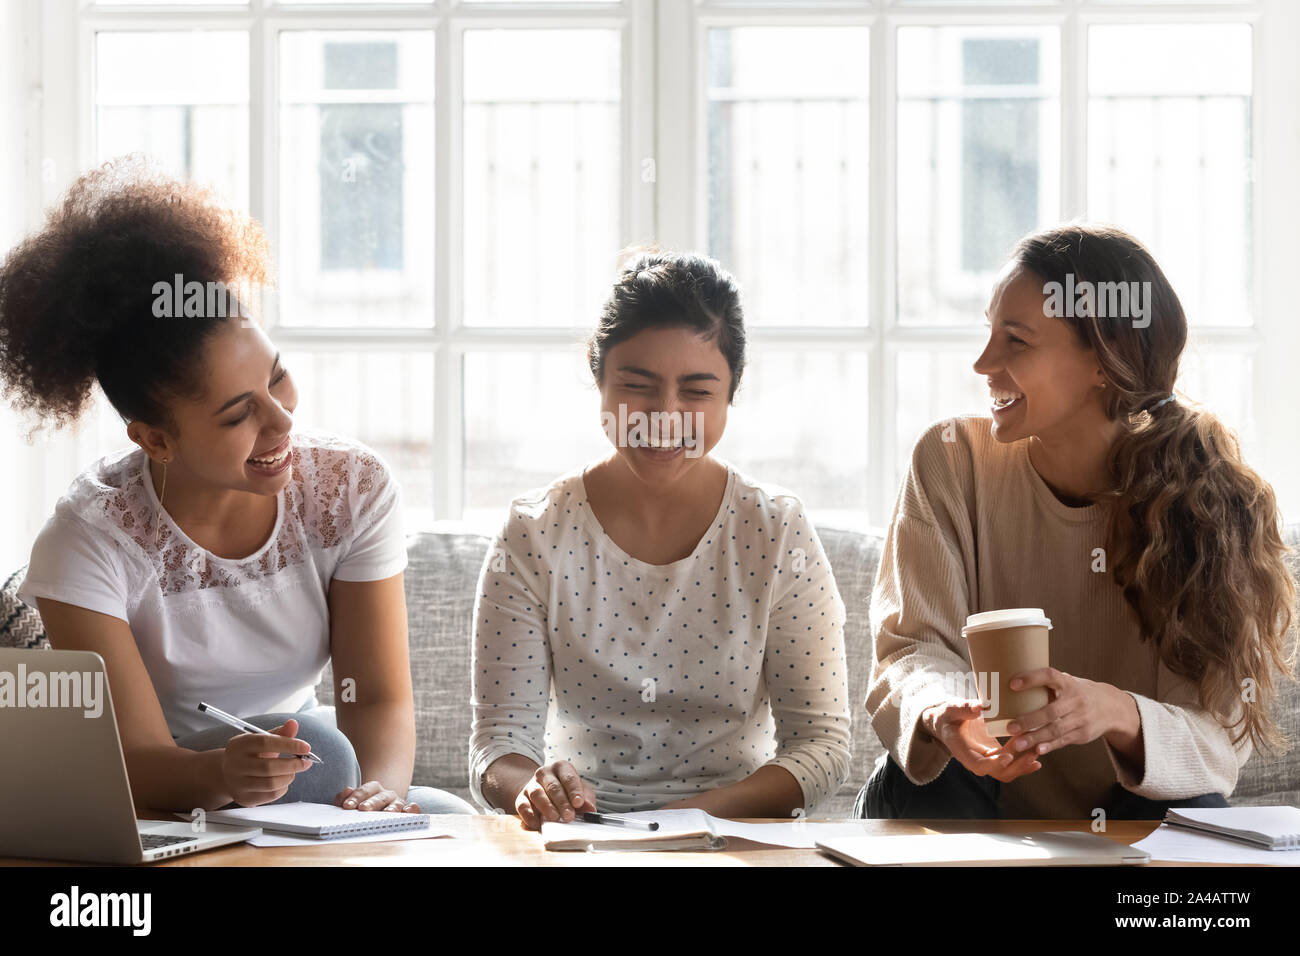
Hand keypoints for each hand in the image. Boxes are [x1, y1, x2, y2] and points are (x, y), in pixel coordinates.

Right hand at [221, 718, 314, 806]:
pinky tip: (283, 781)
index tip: (306, 748)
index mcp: (239, 745)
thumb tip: (293, 723)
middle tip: (306, 762)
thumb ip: (279, 733)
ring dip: (288, 777)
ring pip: (271, 783)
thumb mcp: (262, 740)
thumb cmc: (251, 754)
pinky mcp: (244, 798)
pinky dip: (283, 788)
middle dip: (293, 764)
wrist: (230, 773)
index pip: (265, 742)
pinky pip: (270, 796)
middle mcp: (234, 764)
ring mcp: (237, 783)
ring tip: (293, 771)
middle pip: (268, 767)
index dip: (288, 745)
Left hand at [336, 781, 421, 812]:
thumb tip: (347, 790)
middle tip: (363, 808)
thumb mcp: (353, 803)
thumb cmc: (365, 808)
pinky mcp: (408, 810)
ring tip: (386, 813)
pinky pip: (413, 808)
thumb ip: (345, 798)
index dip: (355, 797)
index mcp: (373, 789)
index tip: (347, 806)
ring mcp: (398, 802)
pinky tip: (407, 811)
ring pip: (395, 803)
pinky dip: (412, 809)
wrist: (382, 809)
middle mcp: (386, 794)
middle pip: (379, 797)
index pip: (364, 791)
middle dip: (371, 803)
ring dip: (390, 808)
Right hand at [513, 759, 597, 830]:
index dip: (574, 790)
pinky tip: (537, 823)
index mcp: (561, 768)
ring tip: (555, 818)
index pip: (568, 777)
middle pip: (553, 786)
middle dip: (562, 802)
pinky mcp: (521, 798)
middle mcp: (544, 773)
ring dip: (546, 807)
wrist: (542, 790)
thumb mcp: (580, 790)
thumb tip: (589, 809)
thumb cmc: (565, 790)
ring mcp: (531, 785)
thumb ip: (586, 798)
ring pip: (537, 794)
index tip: (578, 803)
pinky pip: (522, 805)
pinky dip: (529, 815)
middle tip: (569, 816)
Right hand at [921, 700, 1041, 782]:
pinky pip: (1011, 764)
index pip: (978, 765)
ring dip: (1024, 763)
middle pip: (998, 772)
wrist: (948, 722)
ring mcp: (987, 760)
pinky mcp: (995, 756)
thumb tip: (981, 707)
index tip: (1008, 756)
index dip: (994, 764)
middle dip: (1018, 765)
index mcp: (962, 752)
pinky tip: (1037, 755)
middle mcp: (976, 760)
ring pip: (1008, 770)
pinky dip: (1024, 762)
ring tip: (1038, 749)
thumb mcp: (952, 709)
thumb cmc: (948, 715)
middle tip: (1033, 751)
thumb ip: (964, 708)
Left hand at [1001, 667, 1115, 758]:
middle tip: (1010, 727)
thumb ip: (1044, 684)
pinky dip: (1050, 746)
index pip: (1049, 676)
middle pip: (1051, 711)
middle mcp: (1075, 700)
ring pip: (1056, 730)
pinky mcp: (1082, 734)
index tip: (1012, 684)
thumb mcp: (1066, 682)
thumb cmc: (1076, 692)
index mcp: (1067, 683)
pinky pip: (1064, 740)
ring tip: (1018, 743)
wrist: (1111, 707)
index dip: (1031, 679)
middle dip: (1029, 720)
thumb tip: (1008, 683)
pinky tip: (1037, 750)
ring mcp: (1081, 718)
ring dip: (1035, 738)